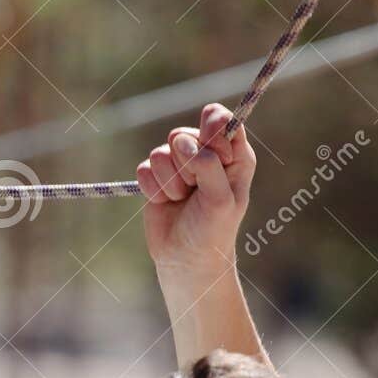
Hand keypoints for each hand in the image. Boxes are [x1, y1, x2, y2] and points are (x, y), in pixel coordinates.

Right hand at [135, 103, 255, 278]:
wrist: (186, 259)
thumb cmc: (213, 230)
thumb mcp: (221, 198)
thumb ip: (208, 164)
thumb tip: (181, 141)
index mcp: (233, 154)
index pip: (218, 118)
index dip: (211, 135)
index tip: (216, 158)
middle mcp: (206, 154)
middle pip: (183, 134)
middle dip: (186, 165)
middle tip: (196, 188)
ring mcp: (179, 165)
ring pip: (160, 152)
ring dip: (170, 182)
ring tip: (182, 199)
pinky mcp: (156, 177)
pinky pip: (144, 168)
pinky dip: (153, 189)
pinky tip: (165, 203)